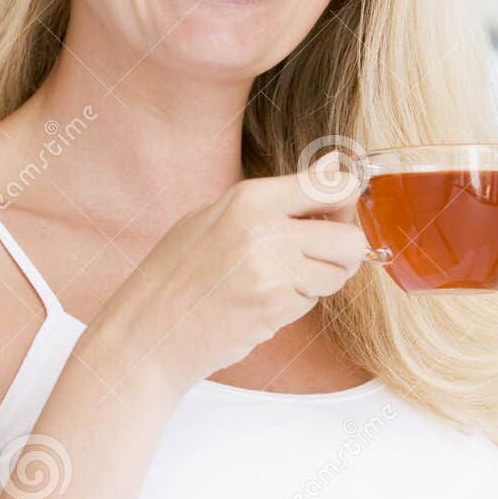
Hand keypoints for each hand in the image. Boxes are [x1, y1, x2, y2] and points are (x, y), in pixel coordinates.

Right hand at [89, 154, 368, 394]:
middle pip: (349, 238)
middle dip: (342, 252)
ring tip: (276, 282)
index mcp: (248, 199)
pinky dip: (296, 304)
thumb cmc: (176, 274)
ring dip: (320, 281)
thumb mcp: (214, 217)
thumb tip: (337, 166)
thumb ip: (280, 195)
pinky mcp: (275, 309)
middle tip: (316, 257)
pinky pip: (312, 302)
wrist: (148, 332)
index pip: (330, 187)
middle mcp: (265, 230)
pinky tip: (261, 303)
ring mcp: (273, 272)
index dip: (348, 201)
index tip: (342, 211)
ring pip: (337, 275)